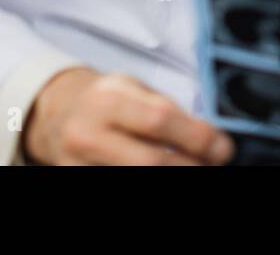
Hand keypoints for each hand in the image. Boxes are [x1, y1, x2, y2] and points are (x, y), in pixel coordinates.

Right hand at [22, 67, 234, 165]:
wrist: (56, 114)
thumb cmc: (105, 99)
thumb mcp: (134, 89)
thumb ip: (167, 109)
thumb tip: (211, 137)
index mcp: (108, 99)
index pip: (159, 120)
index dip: (197, 137)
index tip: (223, 148)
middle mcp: (88, 134)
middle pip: (150, 162)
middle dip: (191, 167)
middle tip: (214, 165)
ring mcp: (77, 165)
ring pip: (135, 181)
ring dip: (176, 177)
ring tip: (194, 169)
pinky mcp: (72, 181)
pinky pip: (119, 189)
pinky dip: (150, 184)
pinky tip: (168, 173)